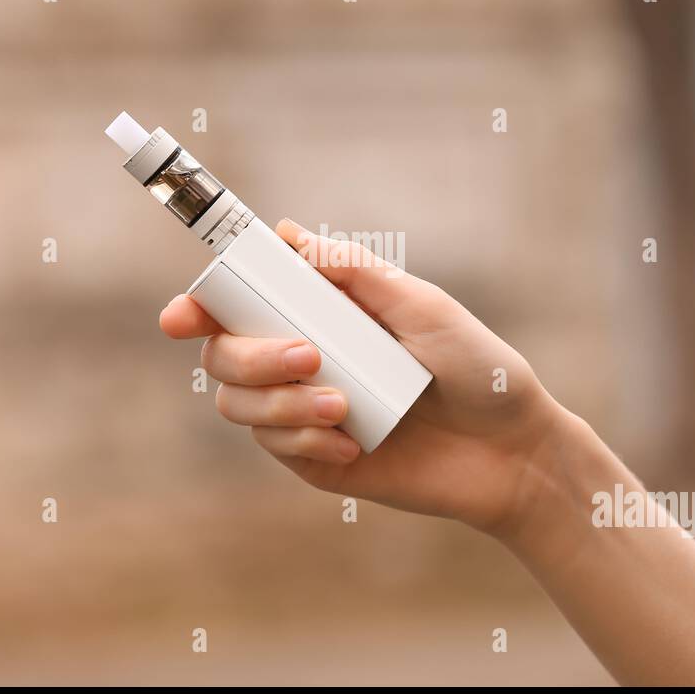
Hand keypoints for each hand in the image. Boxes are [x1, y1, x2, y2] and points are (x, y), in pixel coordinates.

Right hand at [159, 219, 576, 536]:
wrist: (512, 449)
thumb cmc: (475, 368)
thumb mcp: (422, 306)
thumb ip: (354, 272)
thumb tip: (288, 233)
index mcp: (321, 314)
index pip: (239, 303)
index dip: (198, 305)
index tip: (182, 315)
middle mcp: (302, 358)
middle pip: (222, 354)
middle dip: (251, 356)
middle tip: (309, 358)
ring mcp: (304, 410)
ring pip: (238, 403)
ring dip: (281, 406)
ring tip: (343, 411)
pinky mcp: (315, 459)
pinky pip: (276, 448)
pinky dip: (304, 443)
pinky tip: (353, 447)